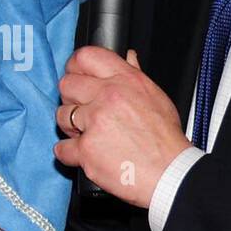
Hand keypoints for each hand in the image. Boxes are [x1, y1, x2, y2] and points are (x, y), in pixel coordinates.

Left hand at [54, 46, 190, 208]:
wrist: (170, 174)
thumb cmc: (165, 140)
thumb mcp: (156, 97)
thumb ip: (136, 75)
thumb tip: (128, 57)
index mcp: (125, 80)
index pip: (86, 56)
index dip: (75, 67)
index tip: (76, 76)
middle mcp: (108, 96)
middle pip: (66, 85)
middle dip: (71, 99)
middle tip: (83, 112)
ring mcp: (95, 122)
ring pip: (60, 115)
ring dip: (69, 127)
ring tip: (88, 135)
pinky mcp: (86, 149)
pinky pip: (61, 148)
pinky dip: (69, 154)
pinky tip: (84, 154)